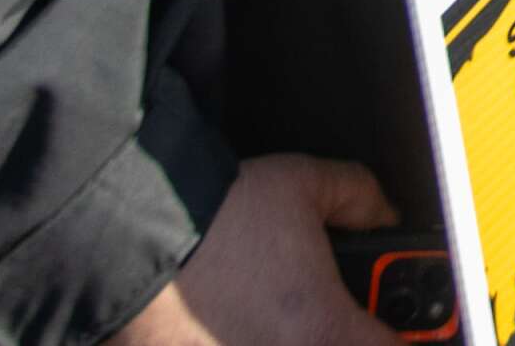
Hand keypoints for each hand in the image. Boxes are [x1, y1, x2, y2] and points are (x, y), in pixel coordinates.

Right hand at [106, 156, 397, 345]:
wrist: (122, 233)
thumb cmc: (212, 216)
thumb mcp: (302, 183)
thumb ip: (358, 196)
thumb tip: (382, 212)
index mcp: (324, 333)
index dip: (392, 330)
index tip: (381, 320)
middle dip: (332, 332)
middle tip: (315, 312)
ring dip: (274, 335)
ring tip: (261, 313)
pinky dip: (223, 339)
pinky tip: (218, 325)